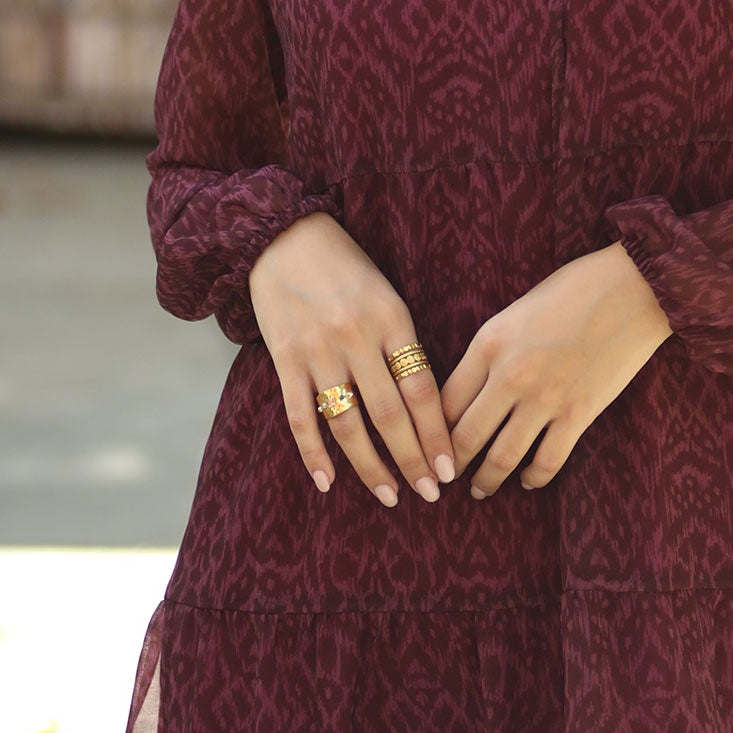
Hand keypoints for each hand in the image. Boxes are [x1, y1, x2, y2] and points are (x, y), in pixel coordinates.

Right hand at [248, 211, 458, 505]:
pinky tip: (327, 482)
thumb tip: (427, 402)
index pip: (422, 390)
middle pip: (390, 414)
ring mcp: (318, 352)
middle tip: (430, 493)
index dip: (437, 434)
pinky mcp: (285, 360)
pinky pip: (300, 417)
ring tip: (389, 496)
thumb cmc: (345, 267)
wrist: (281, 236)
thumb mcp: (387, 295)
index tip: (451, 468)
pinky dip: (313, 453)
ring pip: (348, 424)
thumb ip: (403, 342)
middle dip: (412, 459)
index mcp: (392, 320)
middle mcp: (356, 339)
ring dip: (370, 466)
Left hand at [441, 242, 671, 498]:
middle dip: (450, 464)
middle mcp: (510, 375)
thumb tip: (474, 387)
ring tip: (479, 489)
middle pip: (465, 436)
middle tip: (444, 477)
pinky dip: (533, 477)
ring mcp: (545, 398)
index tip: (429, 444)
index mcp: (488, 344)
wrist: (633, 289)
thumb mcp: (516, 312)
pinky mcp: (578, 414)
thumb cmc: (574, 289)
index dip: (431, 430)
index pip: (444, 401)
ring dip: (486, 480)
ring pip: (502, 456)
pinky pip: (547, 460)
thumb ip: (491, 349)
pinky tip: (526, 480)